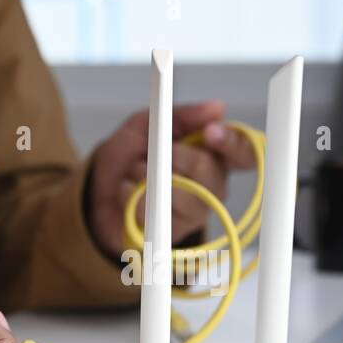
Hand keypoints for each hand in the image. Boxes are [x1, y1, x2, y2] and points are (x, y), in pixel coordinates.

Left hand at [87, 100, 256, 256]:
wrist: (98, 190)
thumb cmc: (130, 156)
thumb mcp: (148, 124)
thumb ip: (181, 116)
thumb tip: (217, 108)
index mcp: (214, 156)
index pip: (244, 153)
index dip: (233, 143)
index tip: (210, 131)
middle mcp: (212, 187)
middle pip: (207, 170)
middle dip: (172, 155)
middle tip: (153, 151)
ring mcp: (195, 213)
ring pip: (181, 193)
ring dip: (147, 175)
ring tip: (134, 171)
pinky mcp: (172, 234)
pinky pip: (156, 213)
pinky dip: (133, 196)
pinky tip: (127, 192)